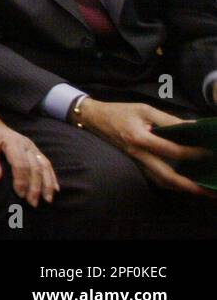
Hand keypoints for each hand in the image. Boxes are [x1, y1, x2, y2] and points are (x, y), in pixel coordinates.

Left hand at [0, 113, 58, 206]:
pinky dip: (51, 176)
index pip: (20, 164)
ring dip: (47, 183)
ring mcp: (30, 146)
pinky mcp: (32, 149)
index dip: (21, 181)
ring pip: (44, 165)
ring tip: (47, 199)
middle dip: (35, 186)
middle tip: (33, 203)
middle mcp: (25, 143)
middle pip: (34, 167)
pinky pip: (45, 162)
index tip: (19, 195)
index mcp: (11, 141)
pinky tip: (55, 188)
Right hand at [80, 99, 214, 196]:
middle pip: (166, 176)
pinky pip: (154, 178)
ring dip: (181, 188)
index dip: (192, 153)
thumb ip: (168, 119)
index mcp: (140, 138)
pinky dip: (170, 183)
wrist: (94, 118)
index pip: (171, 150)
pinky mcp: (135, 164)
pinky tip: (182, 184)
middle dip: (189, 185)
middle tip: (209, 189)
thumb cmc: (120, 111)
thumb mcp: (144, 109)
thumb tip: (193, 126)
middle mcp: (138, 154)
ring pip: (161, 181)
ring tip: (200, 190)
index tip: (208, 152)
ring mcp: (136, 162)